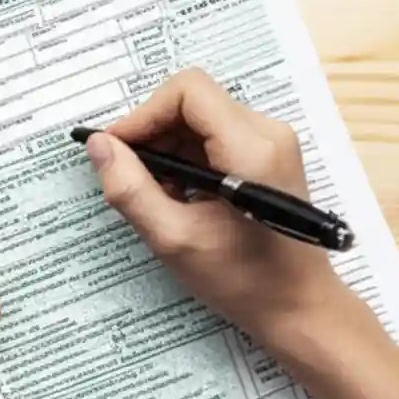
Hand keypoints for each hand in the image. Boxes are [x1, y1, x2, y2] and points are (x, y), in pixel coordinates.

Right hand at [84, 68, 355, 356]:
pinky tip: (179, 198)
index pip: (187, 91)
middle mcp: (267, 133)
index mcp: (250, 148)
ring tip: (157, 196)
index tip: (116, 149)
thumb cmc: (243, 280)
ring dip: (168, 149)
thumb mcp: (174, 239)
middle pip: (192, 102)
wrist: (299, 307)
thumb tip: (99, 146)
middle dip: (153, 134)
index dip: (144, 114)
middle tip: (130, 178)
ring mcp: (272, 142)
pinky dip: (187, 159)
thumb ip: (130, 189)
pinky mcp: (268, 156)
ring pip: (200, 119)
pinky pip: (215, 137)